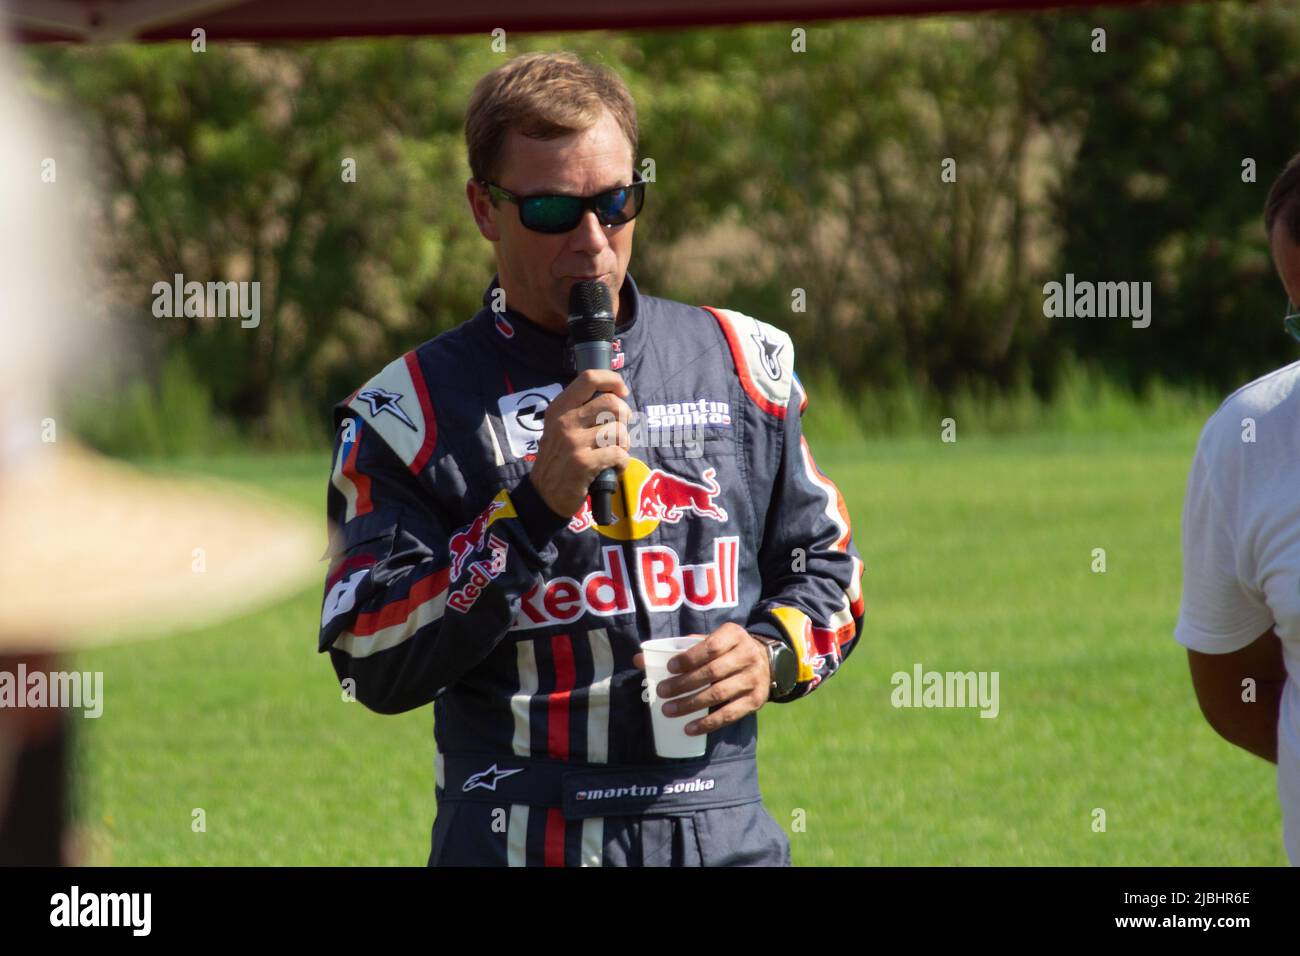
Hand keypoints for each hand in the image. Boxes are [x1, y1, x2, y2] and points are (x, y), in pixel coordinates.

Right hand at [528, 369, 631, 517]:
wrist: (544, 495)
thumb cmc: (559, 459)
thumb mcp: (559, 428)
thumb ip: (580, 411)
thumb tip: (615, 397)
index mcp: (560, 409)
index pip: (589, 378)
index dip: (612, 380)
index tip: (622, 391)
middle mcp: (565, 422)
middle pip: (611, 403)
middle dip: (625, 417)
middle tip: (619, 431)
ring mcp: (574, 442)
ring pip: (619, 431)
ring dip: (624, 445)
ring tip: (613, 454)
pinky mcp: (584, 463)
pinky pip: (619, 455)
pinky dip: (622, 463)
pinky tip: (612, 468)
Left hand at [631, 623, 771, 735]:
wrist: (765, 662)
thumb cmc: (725, 651)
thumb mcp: (709, 641)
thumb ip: (678, 648)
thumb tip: (638, 660)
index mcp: (734, 635)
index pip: (711, 646)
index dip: (689, 658)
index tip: (669, 668)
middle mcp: (747, 655)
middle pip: (713, 672)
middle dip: (684, 684)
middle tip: (661, 692)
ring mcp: (754, 679)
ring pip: (719, 694)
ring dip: (691, 704)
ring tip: (668, 711)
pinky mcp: (756, 701)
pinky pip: (730, 714)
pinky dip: (708, 723)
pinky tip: (689, 728)